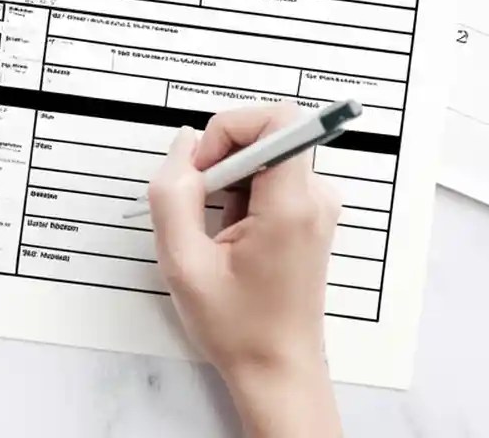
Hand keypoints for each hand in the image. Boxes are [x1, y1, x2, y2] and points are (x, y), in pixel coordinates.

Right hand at [147, 104, 340, 437]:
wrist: (276, 369)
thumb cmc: (238, 328)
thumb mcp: (183, 263)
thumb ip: (173, 195)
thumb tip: (183, 146)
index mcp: (291, 206)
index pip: (277, 119)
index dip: (229, 128)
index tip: (204, 167)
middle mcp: (314, 199)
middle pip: (266, 134)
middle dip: (221, 157)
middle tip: (197, 204)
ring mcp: (315, 207)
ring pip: (263, 155)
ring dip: (227, 180)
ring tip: (213, 230)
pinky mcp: (307, 216)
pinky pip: (268, 177)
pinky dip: (239, 193)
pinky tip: (227, 234)